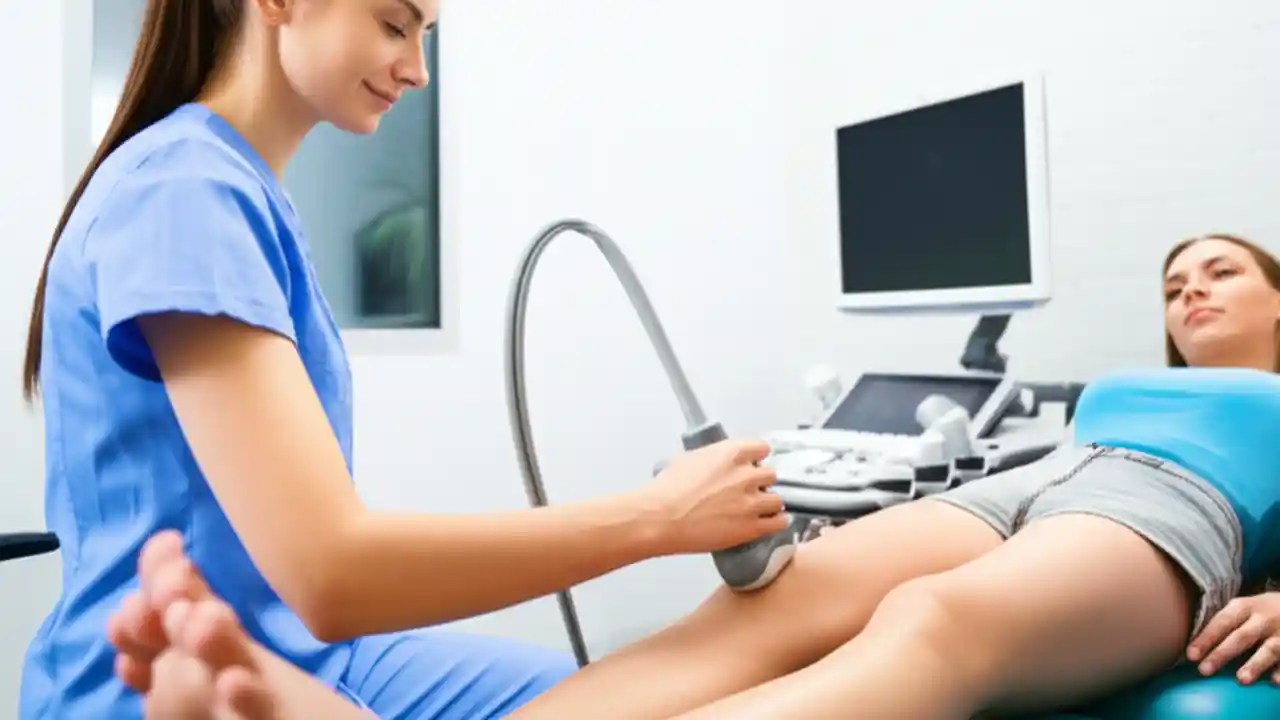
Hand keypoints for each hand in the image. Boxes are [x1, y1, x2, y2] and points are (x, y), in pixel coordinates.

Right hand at [639, 438, 785, 554]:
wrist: (661, 519)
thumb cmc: (667, 489)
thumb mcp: (688, 459)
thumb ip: (711, 458)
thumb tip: (714, 463)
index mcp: (732, 453)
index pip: (762, 448)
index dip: (755, 458)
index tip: (749, 465)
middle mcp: (747, 475)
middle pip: (770, 474)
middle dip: (760, 482)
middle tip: (746, 491)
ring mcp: (752, 502)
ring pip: (777, 499)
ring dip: (768, 504)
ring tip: (755, 510)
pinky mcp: (752, 527)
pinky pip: (779, 523)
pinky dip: (776, 522)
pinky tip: (768, 523)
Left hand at [1187, 592, 1279, 683]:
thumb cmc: (1261, 612)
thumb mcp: (1243, 608)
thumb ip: (1223, 624)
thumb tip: (1192, 649)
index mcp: (1244, 607)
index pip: (1221, 622)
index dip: (1206, 638)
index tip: (1190, 655)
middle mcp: (1263, 619)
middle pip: (1241, 637)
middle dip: (1221, 654)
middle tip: (1204, 670)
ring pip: (1268, 650)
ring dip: (1254, 665)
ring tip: (1241, 679)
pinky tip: (1275, 682)